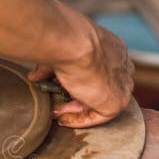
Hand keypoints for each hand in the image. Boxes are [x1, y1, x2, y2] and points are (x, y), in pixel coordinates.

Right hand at [29, 2, 134, 127]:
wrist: (73, 44)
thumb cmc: (64, 39)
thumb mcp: (58, 50)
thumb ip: (52, 65)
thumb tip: (36, 76)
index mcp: (111, 47)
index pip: (100, 67)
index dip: (78, 79)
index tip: (58, 85)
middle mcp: (120, 64)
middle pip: (100, 85)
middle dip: (77, 95)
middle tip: (57, 101)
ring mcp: (122, 84)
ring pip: (99, 101)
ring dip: (76, 107)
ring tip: (56, 111)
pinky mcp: (117, 102)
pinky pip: (99, 117)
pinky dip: (80, 120)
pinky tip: (63, 119)